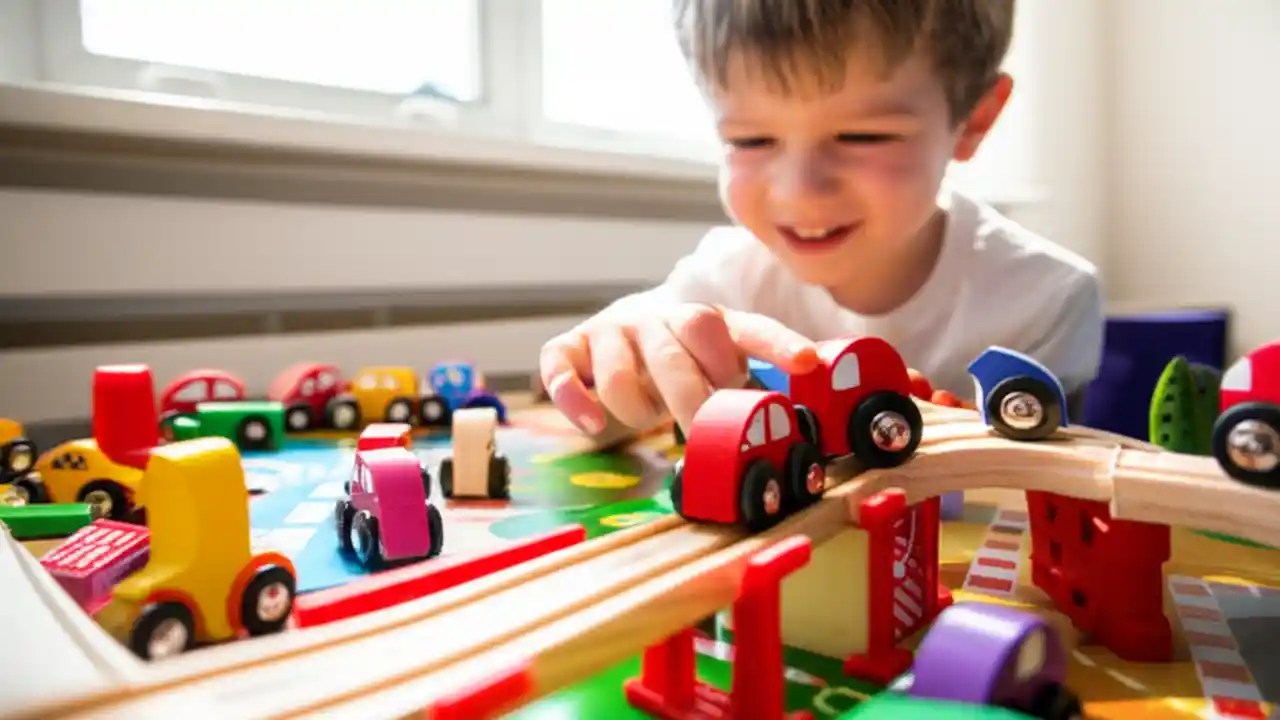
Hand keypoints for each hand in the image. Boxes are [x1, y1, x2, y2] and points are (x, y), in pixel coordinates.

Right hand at [540, 301, 818, 435]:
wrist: (622, 326)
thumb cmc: (678, 358)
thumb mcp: (714, 364)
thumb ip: (740, 386)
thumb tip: (782, 424)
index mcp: (705, 321)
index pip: (745, 328)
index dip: (777, 343)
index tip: (806, 362)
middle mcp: (658, 319)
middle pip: (678, 353)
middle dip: (693, 401)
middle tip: (702, 433)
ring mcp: (612, 330)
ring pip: (619, 372)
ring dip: (635, 409)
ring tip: (646, 419)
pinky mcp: (571, 346)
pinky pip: (561, 368)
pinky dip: (573, 398)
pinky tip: (591, 423)